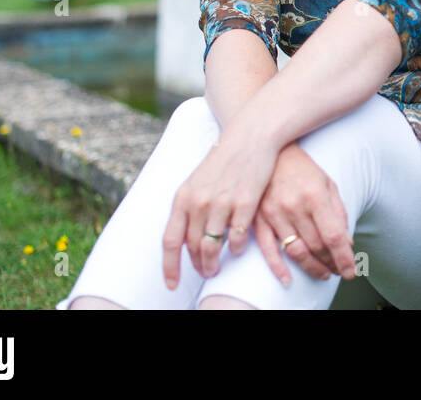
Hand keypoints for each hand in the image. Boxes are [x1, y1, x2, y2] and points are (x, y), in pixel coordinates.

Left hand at [162, 121, 277, 289]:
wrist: (250, 136)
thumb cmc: (224, 159)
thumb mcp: (197, 181)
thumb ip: (189, 207)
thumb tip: (185, 236)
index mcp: (183, 197)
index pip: (171, 241)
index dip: (170, 267)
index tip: (172, 284)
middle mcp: (199, 202)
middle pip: (192, 247)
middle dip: (198, 266)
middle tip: (205, 272)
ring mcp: (222, 203)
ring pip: (212, 247)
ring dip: (214, 263)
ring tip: (217, 268)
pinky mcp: (245, 203)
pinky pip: (237, 238)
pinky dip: (236, 248)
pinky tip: (237, 248)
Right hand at [252, 142, 356, 284]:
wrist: (270, 152)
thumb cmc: (303, 169)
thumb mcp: (327, 183)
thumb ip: (338, 212)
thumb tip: (346, 242)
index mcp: (315, 196)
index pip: (333, 235)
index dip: (344, 257)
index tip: (351, 271)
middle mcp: (294, 206)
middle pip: (316, 246)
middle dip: (331, 263)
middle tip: (340, 271)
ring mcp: (274, 214)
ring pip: (295, 251)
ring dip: (311, 268)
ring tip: (323, 274)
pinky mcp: (258, 219)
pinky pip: (267, 249)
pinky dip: (278, 268)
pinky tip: (289, 279)